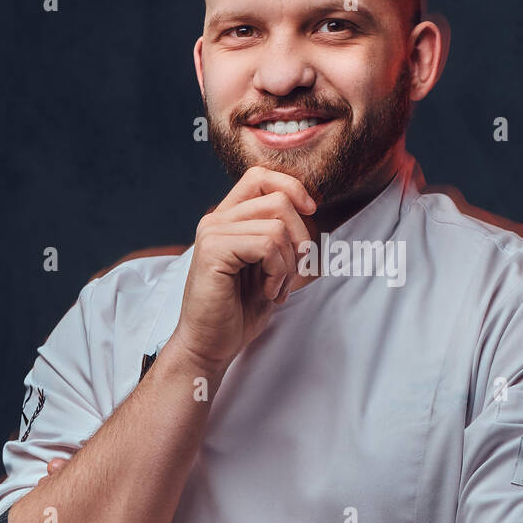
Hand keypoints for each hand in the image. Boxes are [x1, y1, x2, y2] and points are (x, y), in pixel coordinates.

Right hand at [168, 166, 315, 369]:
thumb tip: (311, 206)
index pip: (261, 176)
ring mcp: (212, 233)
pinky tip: (268, 292)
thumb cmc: (239, 310)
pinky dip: (278, 272)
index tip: (311, 212)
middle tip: (294, 273)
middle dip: (301, 238)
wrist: (210, 346)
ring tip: (277, 288)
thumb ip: (280, 234)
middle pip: (278, 198)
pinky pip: (267, 244)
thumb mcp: (269, 266)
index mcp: (228, 218)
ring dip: (289, 263)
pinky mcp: (213, 251)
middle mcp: (217, 219)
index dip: (293, 188)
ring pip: (277, 225)